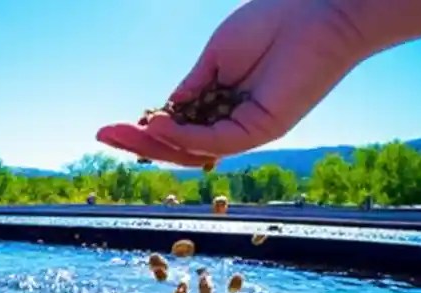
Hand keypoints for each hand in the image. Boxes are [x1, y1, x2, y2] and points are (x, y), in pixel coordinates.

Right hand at [96, 0, 372, 167]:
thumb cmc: (272, 23)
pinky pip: (215, 142)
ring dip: (154, 144)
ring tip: (123, 133)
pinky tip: (159, 124)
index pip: (176, 128)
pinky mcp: (261, 128)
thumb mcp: (216, 57)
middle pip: (178, 145)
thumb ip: (192, 87)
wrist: (318, 11)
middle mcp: (233, 122)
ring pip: (193, 150)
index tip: (109, 129)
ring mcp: (247, 128)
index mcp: (221, 103)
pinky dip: (184, 137)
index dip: (142, 131)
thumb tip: (163, 110)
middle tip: (102, 135)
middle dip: (138, 143)